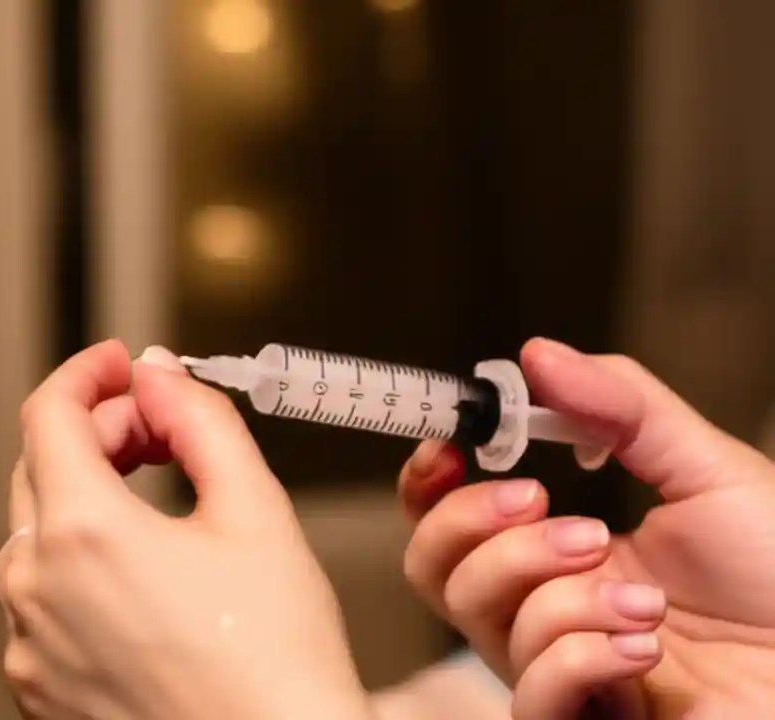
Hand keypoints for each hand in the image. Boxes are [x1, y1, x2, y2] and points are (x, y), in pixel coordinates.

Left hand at [0, 340, 369, 719]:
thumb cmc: (278, 661)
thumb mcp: (255, 511)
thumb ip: (199, 420)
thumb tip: (159, 376)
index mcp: (81, 535)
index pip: (49, 414)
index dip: (88, 374)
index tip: (122, 366)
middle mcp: (34, 591)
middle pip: (39, 470)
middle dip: (96, 434)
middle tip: (161, 433)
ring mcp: (29, 649)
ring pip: (34, 539)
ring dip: (83, 502)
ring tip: (155, 507)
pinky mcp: (37, 693)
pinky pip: (39, 604)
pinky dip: (76, 570)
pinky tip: (139, 581)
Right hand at [398, 338, 774, 718]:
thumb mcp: (709, 470)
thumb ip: (624, 407)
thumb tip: (536, 354)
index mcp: (560, 555)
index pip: (447, 522)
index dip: (426, 485)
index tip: (450, 448)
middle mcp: (542, 612)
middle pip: (432, 569)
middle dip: (474, 523)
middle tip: (544, 504)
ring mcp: (560, 672)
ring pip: (481, 621)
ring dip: (559, 591)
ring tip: (646, 596)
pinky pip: (532, 691)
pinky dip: (582, 655)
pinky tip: (646, 648)